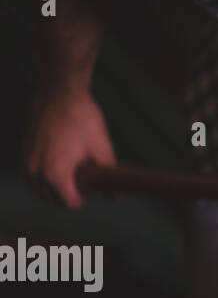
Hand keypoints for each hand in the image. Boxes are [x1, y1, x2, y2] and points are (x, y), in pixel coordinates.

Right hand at [22, 87, 116, 209]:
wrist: (60, 94)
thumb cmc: (83, 119)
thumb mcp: (102, 149)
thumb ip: (107, 176)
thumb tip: (114, 198)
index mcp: (56, 173)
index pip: (68, 203)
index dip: (82, 200)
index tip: (92, 190)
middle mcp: (36, 172)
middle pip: (51, 200)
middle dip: (68, 197)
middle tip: (84, 184)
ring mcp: (26, 164)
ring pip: (38, 192)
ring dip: (53, 192)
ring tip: (72, 179)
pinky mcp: (23, 155)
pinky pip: (29, 180)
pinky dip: (41, 183)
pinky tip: (56, 174)